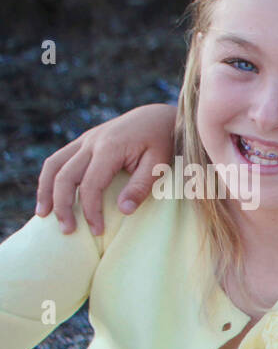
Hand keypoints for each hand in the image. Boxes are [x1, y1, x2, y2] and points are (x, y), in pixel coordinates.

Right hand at [36, 103, 177, 234]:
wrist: (157, 117)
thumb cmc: (162, 143)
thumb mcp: (159, 164)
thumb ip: (141, 186)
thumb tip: (123, 210)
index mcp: (110, 147)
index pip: (91, 184)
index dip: (91, 210)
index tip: (97, 231)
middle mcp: (91, 142)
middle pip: (65, 176)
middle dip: (63, 206)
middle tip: (67, 231)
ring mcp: (85, 140)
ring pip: (53, 165)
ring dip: (46, 191)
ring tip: (43, 215)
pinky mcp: (83, 142)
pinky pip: (58, 159)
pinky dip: (49, 178)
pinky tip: (49, 196)